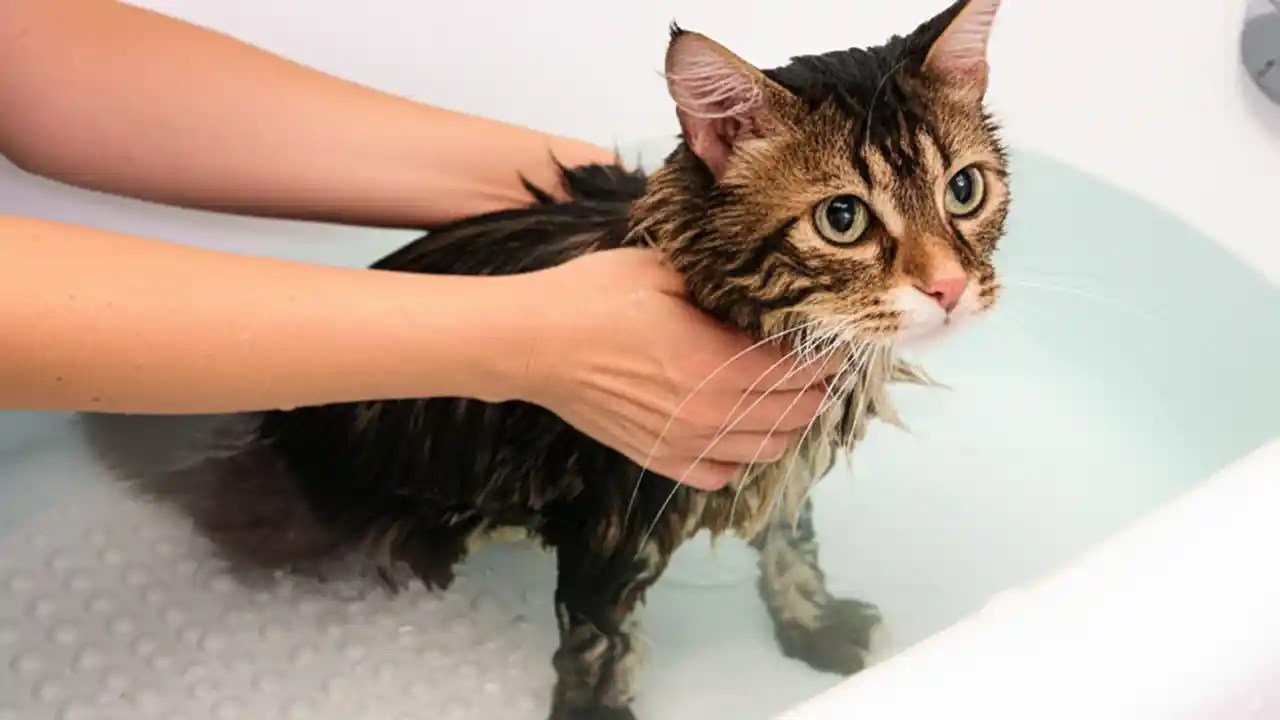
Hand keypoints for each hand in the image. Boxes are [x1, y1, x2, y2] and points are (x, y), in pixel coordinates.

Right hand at [518, 248, 834, 490]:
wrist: (534, 344)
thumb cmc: (595, 297)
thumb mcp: (666, 271)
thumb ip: (723, 287)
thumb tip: (767, 297)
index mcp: (719, 363)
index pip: (803, 369)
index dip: (824, 352)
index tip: (825, 335)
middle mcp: (712, 414)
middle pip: (797, 411)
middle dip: (815, 386)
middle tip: (811, 361)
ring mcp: (687, 444)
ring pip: (770, 448)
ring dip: (787, 421)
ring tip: (781, 392)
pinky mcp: (661, 460)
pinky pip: (723, 475)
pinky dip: (741, 456)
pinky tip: (734, 426)